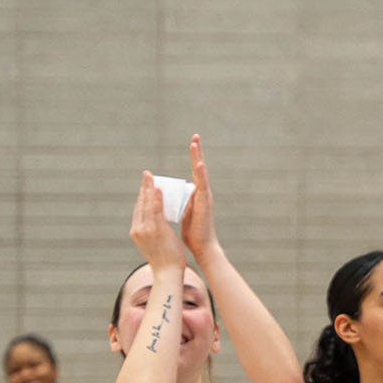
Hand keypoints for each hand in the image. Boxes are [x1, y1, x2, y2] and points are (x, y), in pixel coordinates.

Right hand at [130, 171, 187, 273]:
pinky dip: (156, 198)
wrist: (167, 272)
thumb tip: (156, 226)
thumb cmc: (165, 260)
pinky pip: (155, 210)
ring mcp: (145, 229)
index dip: (142, 195)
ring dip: (148, 188)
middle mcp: (138, 229)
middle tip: (146, 174)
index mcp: (137, 232)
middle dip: (143, 187)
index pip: (139, 209)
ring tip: (150, 175)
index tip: (146, 184)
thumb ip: (153, 233)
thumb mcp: (155, 244)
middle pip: (140, 204)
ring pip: (146, 204)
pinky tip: (158, 188)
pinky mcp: (155, 230)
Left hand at [177, 134, 218, 259]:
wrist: (203, 247)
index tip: (193, 142)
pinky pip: (203, 187)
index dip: (195, 157)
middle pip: (200, 169)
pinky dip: (201, 175)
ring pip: (203, 174)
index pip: (196, 172)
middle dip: (198, 152)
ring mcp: (205, 198)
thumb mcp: (186, 211)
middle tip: (195, 136)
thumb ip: (183, 201)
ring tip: (196, 143)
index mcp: (198, 194)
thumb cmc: (194, 232)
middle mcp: (204, 193)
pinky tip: (199, 164)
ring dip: (199, 158)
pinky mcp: (204, 205)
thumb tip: (176, 194)